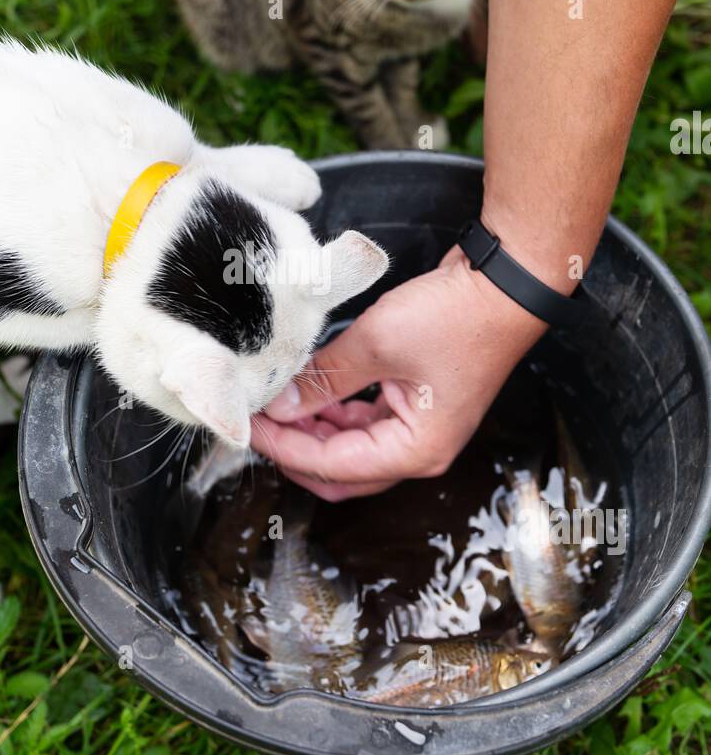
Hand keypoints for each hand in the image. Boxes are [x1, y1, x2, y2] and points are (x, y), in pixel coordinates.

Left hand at [251, 244, 546, 499]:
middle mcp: (420, 450)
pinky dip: (334, 411)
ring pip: (351, 448)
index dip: (283, 447)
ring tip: (275, 402)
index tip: (246, 425)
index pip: (331, 465)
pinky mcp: (416, 403)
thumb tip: (280, 404)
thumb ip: (325, 378)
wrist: (508, 282)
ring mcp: (419, 427)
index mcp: (415, 451)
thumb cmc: (458, 317)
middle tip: (256, 422)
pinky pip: (365, 422)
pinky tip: (308, 390)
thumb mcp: (377, 344)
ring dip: (312, 430)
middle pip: (341, 471)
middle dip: (295, 450)